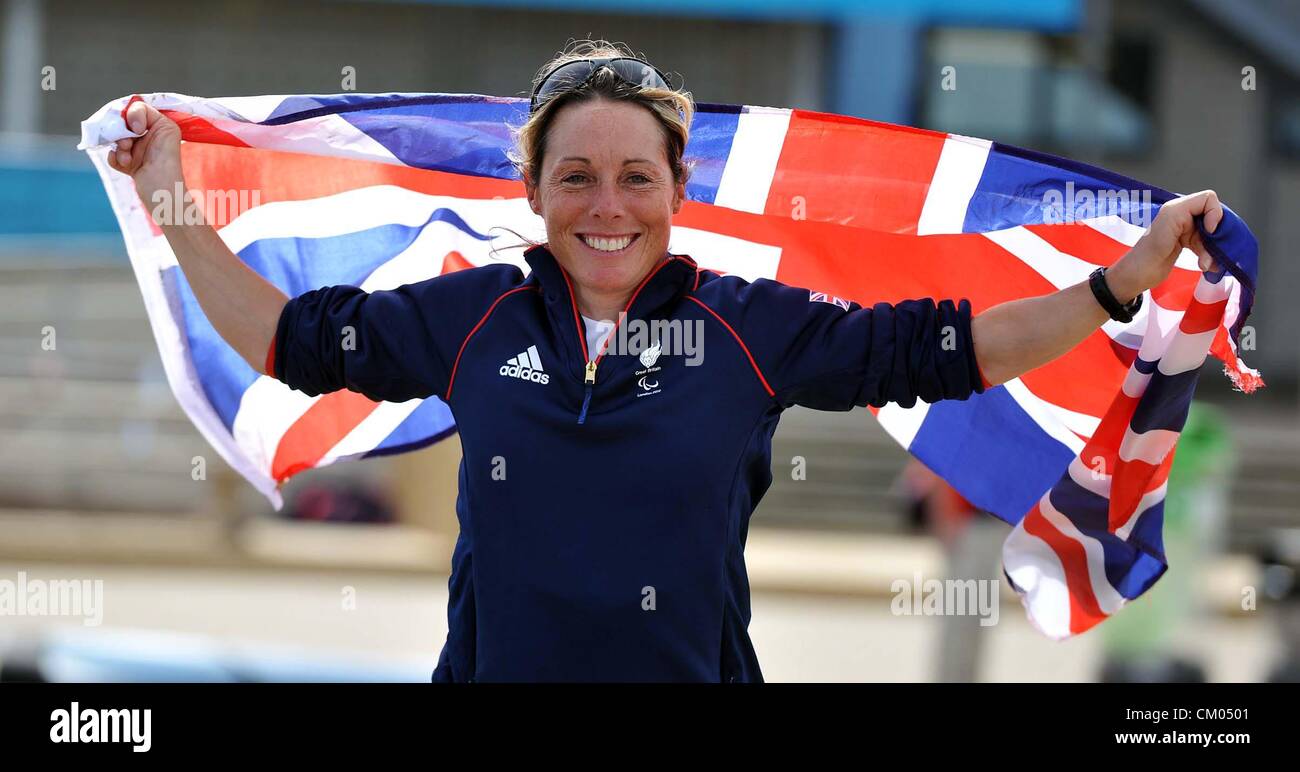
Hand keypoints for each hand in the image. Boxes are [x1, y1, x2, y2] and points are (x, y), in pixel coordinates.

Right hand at [105, 98, 183, 199]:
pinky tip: (125, 165)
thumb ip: (145, 113)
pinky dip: (116, 159)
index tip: (138, 128)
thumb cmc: (167, 160)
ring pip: (116, 140)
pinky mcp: (130, 165)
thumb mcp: (165, 128)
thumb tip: (128, 120)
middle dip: (121, 133)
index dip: (132, 115)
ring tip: (128, 159)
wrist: (161, 191)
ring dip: (120, 149)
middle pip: (122, 124)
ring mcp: (138, 151)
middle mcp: (148, 137)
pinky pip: (113, 156)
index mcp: (159, 126)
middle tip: (127, 144)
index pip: (137, 109)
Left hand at [1109, 190, 1223, 300]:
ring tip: (1206, 264)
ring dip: (1212, 250)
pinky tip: (1206, 267)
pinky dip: (1209, 256)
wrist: (1137, 275)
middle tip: (1213, 250)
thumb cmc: (1148, 251)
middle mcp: (1182, 215)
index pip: (1208, 199)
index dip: (1214, 214)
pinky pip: (1207, 246)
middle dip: (1216, 236)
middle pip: (1213, 217)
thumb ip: (1188, 212)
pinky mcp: (1186, 244)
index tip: (1210, 232)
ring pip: (1212, 234)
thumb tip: (1211, 223)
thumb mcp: (1168, 222)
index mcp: (1177, 208)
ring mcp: (1185, 230)